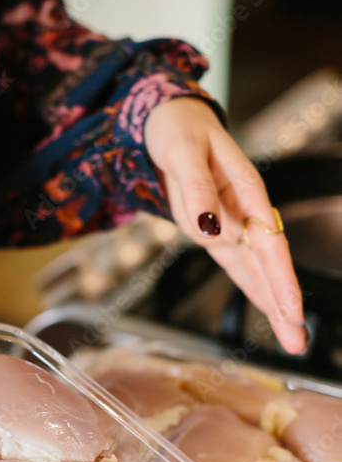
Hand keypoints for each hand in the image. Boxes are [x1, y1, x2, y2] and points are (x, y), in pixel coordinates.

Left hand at [144, 97, 304, 354]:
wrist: (165, 121)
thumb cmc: (178, 130)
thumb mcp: (183, 153)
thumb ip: (197, 190)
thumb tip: (209, 229)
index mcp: (244, 189)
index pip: (268, 243)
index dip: (279, 278)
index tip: (290, 309)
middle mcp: (242, 210)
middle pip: (267, 264)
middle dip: (282, 303)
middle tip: (297, 340)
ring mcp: (230, 222)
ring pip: (254, 271)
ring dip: (272, 304)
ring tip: (293, 339)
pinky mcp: (214, 230)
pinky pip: (235, 265)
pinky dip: (251, 288)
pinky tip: (270, 312)